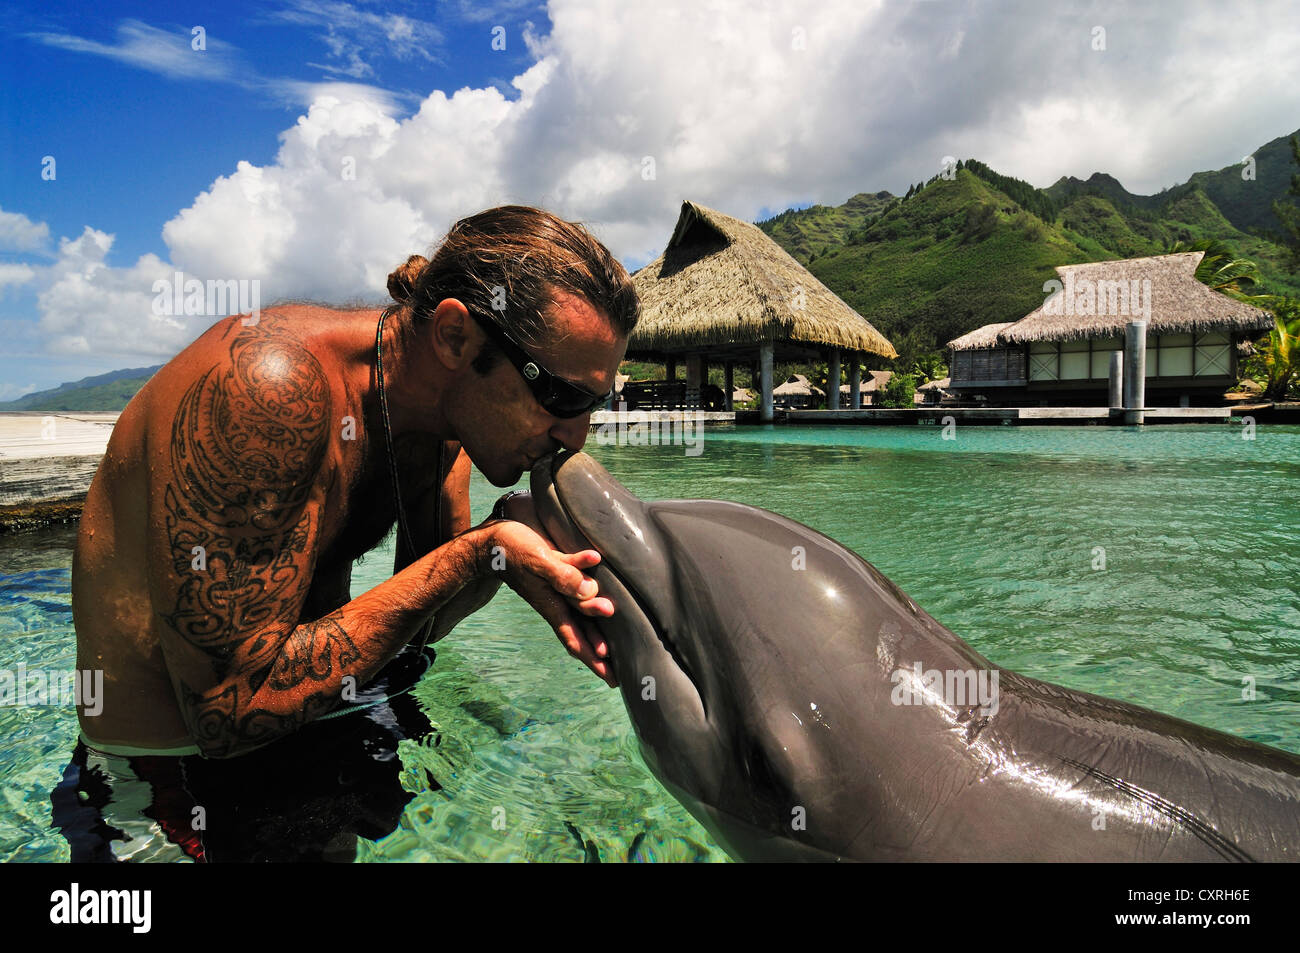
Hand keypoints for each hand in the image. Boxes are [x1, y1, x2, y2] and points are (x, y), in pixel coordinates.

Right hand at [479, 496, 616, 686]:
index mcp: (551, 606)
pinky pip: (573, 570)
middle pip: (581, 628)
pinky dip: (585, 567)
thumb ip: (562, 576)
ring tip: (612, 627)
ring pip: (580, 604)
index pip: (575, 639)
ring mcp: (555, 585)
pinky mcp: (555, 565)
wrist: (490, 542)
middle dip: (598, 647)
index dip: (593, 660)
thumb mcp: (537, 562)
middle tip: (618, 665)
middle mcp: (555, 600)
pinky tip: (596, 559)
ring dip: (596, 615)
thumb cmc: (511, 552)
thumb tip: (590, 591)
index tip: (610, 679)